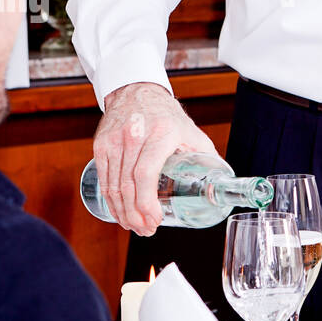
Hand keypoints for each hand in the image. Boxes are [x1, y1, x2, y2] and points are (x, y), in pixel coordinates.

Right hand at [93, 82, 217, 234]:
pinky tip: (120, 212)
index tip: (154, 219)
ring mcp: (114, 140)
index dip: (147, 202)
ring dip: (123, 212)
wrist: (137, 90)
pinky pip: (104, 179)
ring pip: (114, 185)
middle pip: (129, 185)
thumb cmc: (167, 115)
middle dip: (136, 214)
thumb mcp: (191, 132)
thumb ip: (206, 156)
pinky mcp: (101, 145)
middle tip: (146, 230)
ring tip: (135, 226)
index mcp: (161, 133)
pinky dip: (111, 200)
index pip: (146, 173)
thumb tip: (220, 184)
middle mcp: (134, 135)